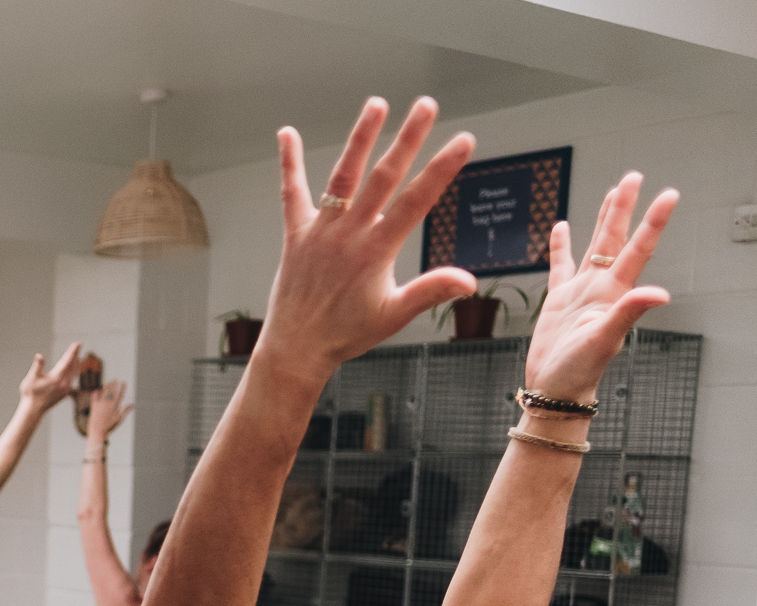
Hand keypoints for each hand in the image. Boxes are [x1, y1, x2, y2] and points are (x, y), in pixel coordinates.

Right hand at [19, 343, 82, 410]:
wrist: (33, 410)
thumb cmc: (30, 394)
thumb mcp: (31, 378)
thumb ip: (37, 366)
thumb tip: (39, 356)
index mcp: (56, 378)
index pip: (67, 361)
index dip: (72, 352)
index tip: (77, 344)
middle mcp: (64, 384)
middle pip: (73, 366)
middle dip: (75, 356)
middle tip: (78, 346)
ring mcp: (65, 389)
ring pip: (74, 373)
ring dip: (76, 364)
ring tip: (76, 356)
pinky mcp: (64, 394)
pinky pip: (72, 379)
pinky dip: (73, 372)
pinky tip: (72, 370)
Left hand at [86, 379, 132, 440]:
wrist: (98, 432)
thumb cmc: (110, 426)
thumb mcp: (119, 419)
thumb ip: (125, 410)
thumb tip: (132, 404)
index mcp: (115, 407)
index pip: (120, 395)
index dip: (122, 388)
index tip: (123, 382)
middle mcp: (108, 404)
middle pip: (111, 392)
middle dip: (114, 385)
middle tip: (115, 380)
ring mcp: (100, 404)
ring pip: (104, 392)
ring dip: (106, 386)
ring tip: (108, 382)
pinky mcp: (94, 406)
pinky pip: (94, 397)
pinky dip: (96, 393)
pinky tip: (97, 390)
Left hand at [256, 98, 477, 379]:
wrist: (296, 349)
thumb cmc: (346, 335)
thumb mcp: (394, 315)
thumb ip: (431, 291)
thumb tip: (470, 281)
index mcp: (377, 251)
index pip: (417, 201)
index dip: (442, 168)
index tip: (463, 140)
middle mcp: (349, 234)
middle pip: (384, 177)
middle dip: (408, 139)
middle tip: (427, 105)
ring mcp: (320, 231)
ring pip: (343, 176)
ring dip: (361, 139)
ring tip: (377, 104)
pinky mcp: (295, 234)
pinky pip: (292, 193)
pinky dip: (289, 163)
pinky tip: (286, 132)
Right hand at [524, 174, 676, 402]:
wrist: (557, 390)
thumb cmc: (580, 370)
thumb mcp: (604, 339)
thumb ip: (629, 312)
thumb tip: (660, 293)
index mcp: (614, 292)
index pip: (637, 249)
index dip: (653, 222)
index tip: (669, 194)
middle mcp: (602, 286)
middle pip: (616, 238)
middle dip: (625, 207)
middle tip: (635, 176)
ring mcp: (581, 291)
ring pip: (594, 245)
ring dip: (604, 219)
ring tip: (614, 191)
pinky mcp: (559, 300)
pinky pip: (561, 266)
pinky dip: (561, 246)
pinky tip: (561, 226)